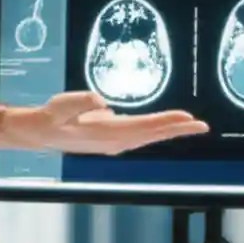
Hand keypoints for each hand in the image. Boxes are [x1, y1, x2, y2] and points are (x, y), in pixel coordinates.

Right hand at [3, 92, 208, 154]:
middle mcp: (115, 142)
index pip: (144, 127)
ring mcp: (115, 143)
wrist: (41, 133)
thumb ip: (79, 102)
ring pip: (149, 137)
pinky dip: (157, 131)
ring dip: (170, 130)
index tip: (185, 117)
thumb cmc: (51, 118)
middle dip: (177, 128)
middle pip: (152, 134)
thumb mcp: (61, 106)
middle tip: (202, 125)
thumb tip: (99, 99)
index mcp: (107, 132)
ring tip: (191, 125)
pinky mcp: (113, 140)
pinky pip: (142, 136)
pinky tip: (166, 127)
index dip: (165, 122)